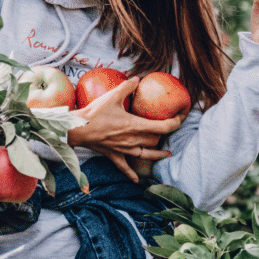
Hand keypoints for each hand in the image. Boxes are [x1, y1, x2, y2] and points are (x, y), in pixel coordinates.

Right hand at [67, 77, 185, 182]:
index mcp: (135, 125)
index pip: (163, 127)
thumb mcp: (112, 96)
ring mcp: (124, 150)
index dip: (175, 123)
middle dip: (164, 134)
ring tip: (167, 153)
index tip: (180, 117)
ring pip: (146, 155)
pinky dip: (132, 174)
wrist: (77, 128)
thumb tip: (138, 78)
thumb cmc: (95, 113)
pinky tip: (137, 180)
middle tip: (168, 128)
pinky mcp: (114, 155)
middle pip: (156, 140)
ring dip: (158, 154)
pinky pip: (125, 168)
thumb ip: (127, 87)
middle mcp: (133, 140)